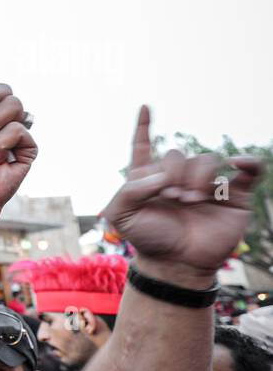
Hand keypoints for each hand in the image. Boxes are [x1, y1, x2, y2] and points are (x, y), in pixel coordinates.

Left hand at [101, 106, 263, 287]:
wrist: (175, 263)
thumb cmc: (147, 239)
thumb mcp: (121, 215)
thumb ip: (129, 189)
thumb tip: (163, 176)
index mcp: (149, 177)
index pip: (144, 146)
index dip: (143, 127)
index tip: (145, 107)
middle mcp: (177, 177)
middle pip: (178, 154)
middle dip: (173, 174)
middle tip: (172, 198)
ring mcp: (206, 184)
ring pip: (206, 161)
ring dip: (197, 180)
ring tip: (190, 202)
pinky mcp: (232, 195)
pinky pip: (248, 170)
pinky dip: (248, 163)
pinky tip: (240, 163)